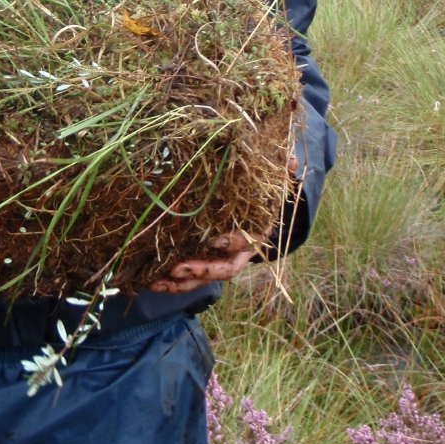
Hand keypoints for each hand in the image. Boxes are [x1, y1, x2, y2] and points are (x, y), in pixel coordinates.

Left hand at [147, 154, 298, 293]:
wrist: (256, 205)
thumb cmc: (260, 189)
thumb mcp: (273, 176)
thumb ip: (282, 168)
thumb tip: (291, 160)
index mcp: (257, 231)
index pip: (248, 241)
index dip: (234, 241)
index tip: (217, 239)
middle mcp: (241, 252)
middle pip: (224, 268)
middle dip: (201, 270)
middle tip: (177, 268)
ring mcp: (222, 259)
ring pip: (205, 278)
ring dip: (181, 283)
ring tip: (157, 282)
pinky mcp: (205, 261)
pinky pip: (191, 276)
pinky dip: (173, 282)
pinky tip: (152, 281)